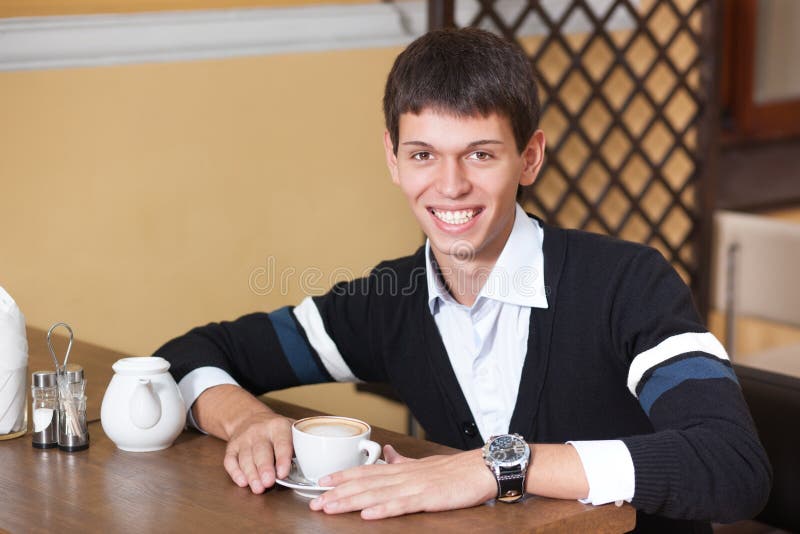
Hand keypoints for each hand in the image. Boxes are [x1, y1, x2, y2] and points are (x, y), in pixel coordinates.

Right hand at [223, 411, 293, 493]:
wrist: (250, 418)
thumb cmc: (276, 430)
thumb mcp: (290, 429)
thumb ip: (299, 445)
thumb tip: (313, 465)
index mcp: (278, 426)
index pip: (281, 442)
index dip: (282, 458)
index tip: (283, 472)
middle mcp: (259, 431)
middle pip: (261, 451)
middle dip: (264, 468)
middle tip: (268, 482)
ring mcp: (243, 439)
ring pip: (246, 457)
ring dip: (251, 474)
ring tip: (257, 488)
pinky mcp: (232, 447)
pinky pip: (230, 460)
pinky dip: (235, 472)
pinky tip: (242, 482)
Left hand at [308, 444, 496, 518]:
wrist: (481, 469)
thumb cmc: (454, 471)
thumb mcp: (424, 464)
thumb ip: (403, 461)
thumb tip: (389, 453)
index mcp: (401, 469)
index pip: (366, 471)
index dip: (342, 475)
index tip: (321, 480)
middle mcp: (403, 476)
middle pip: (364, 483)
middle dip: (338, 492)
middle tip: (315, 500)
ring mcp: (414, 487)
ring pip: (376, 494)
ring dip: (351, 501)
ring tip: (331, 507)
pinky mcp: (427, 499)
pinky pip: (401, 505)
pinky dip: (383, 509)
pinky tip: (367, 514)